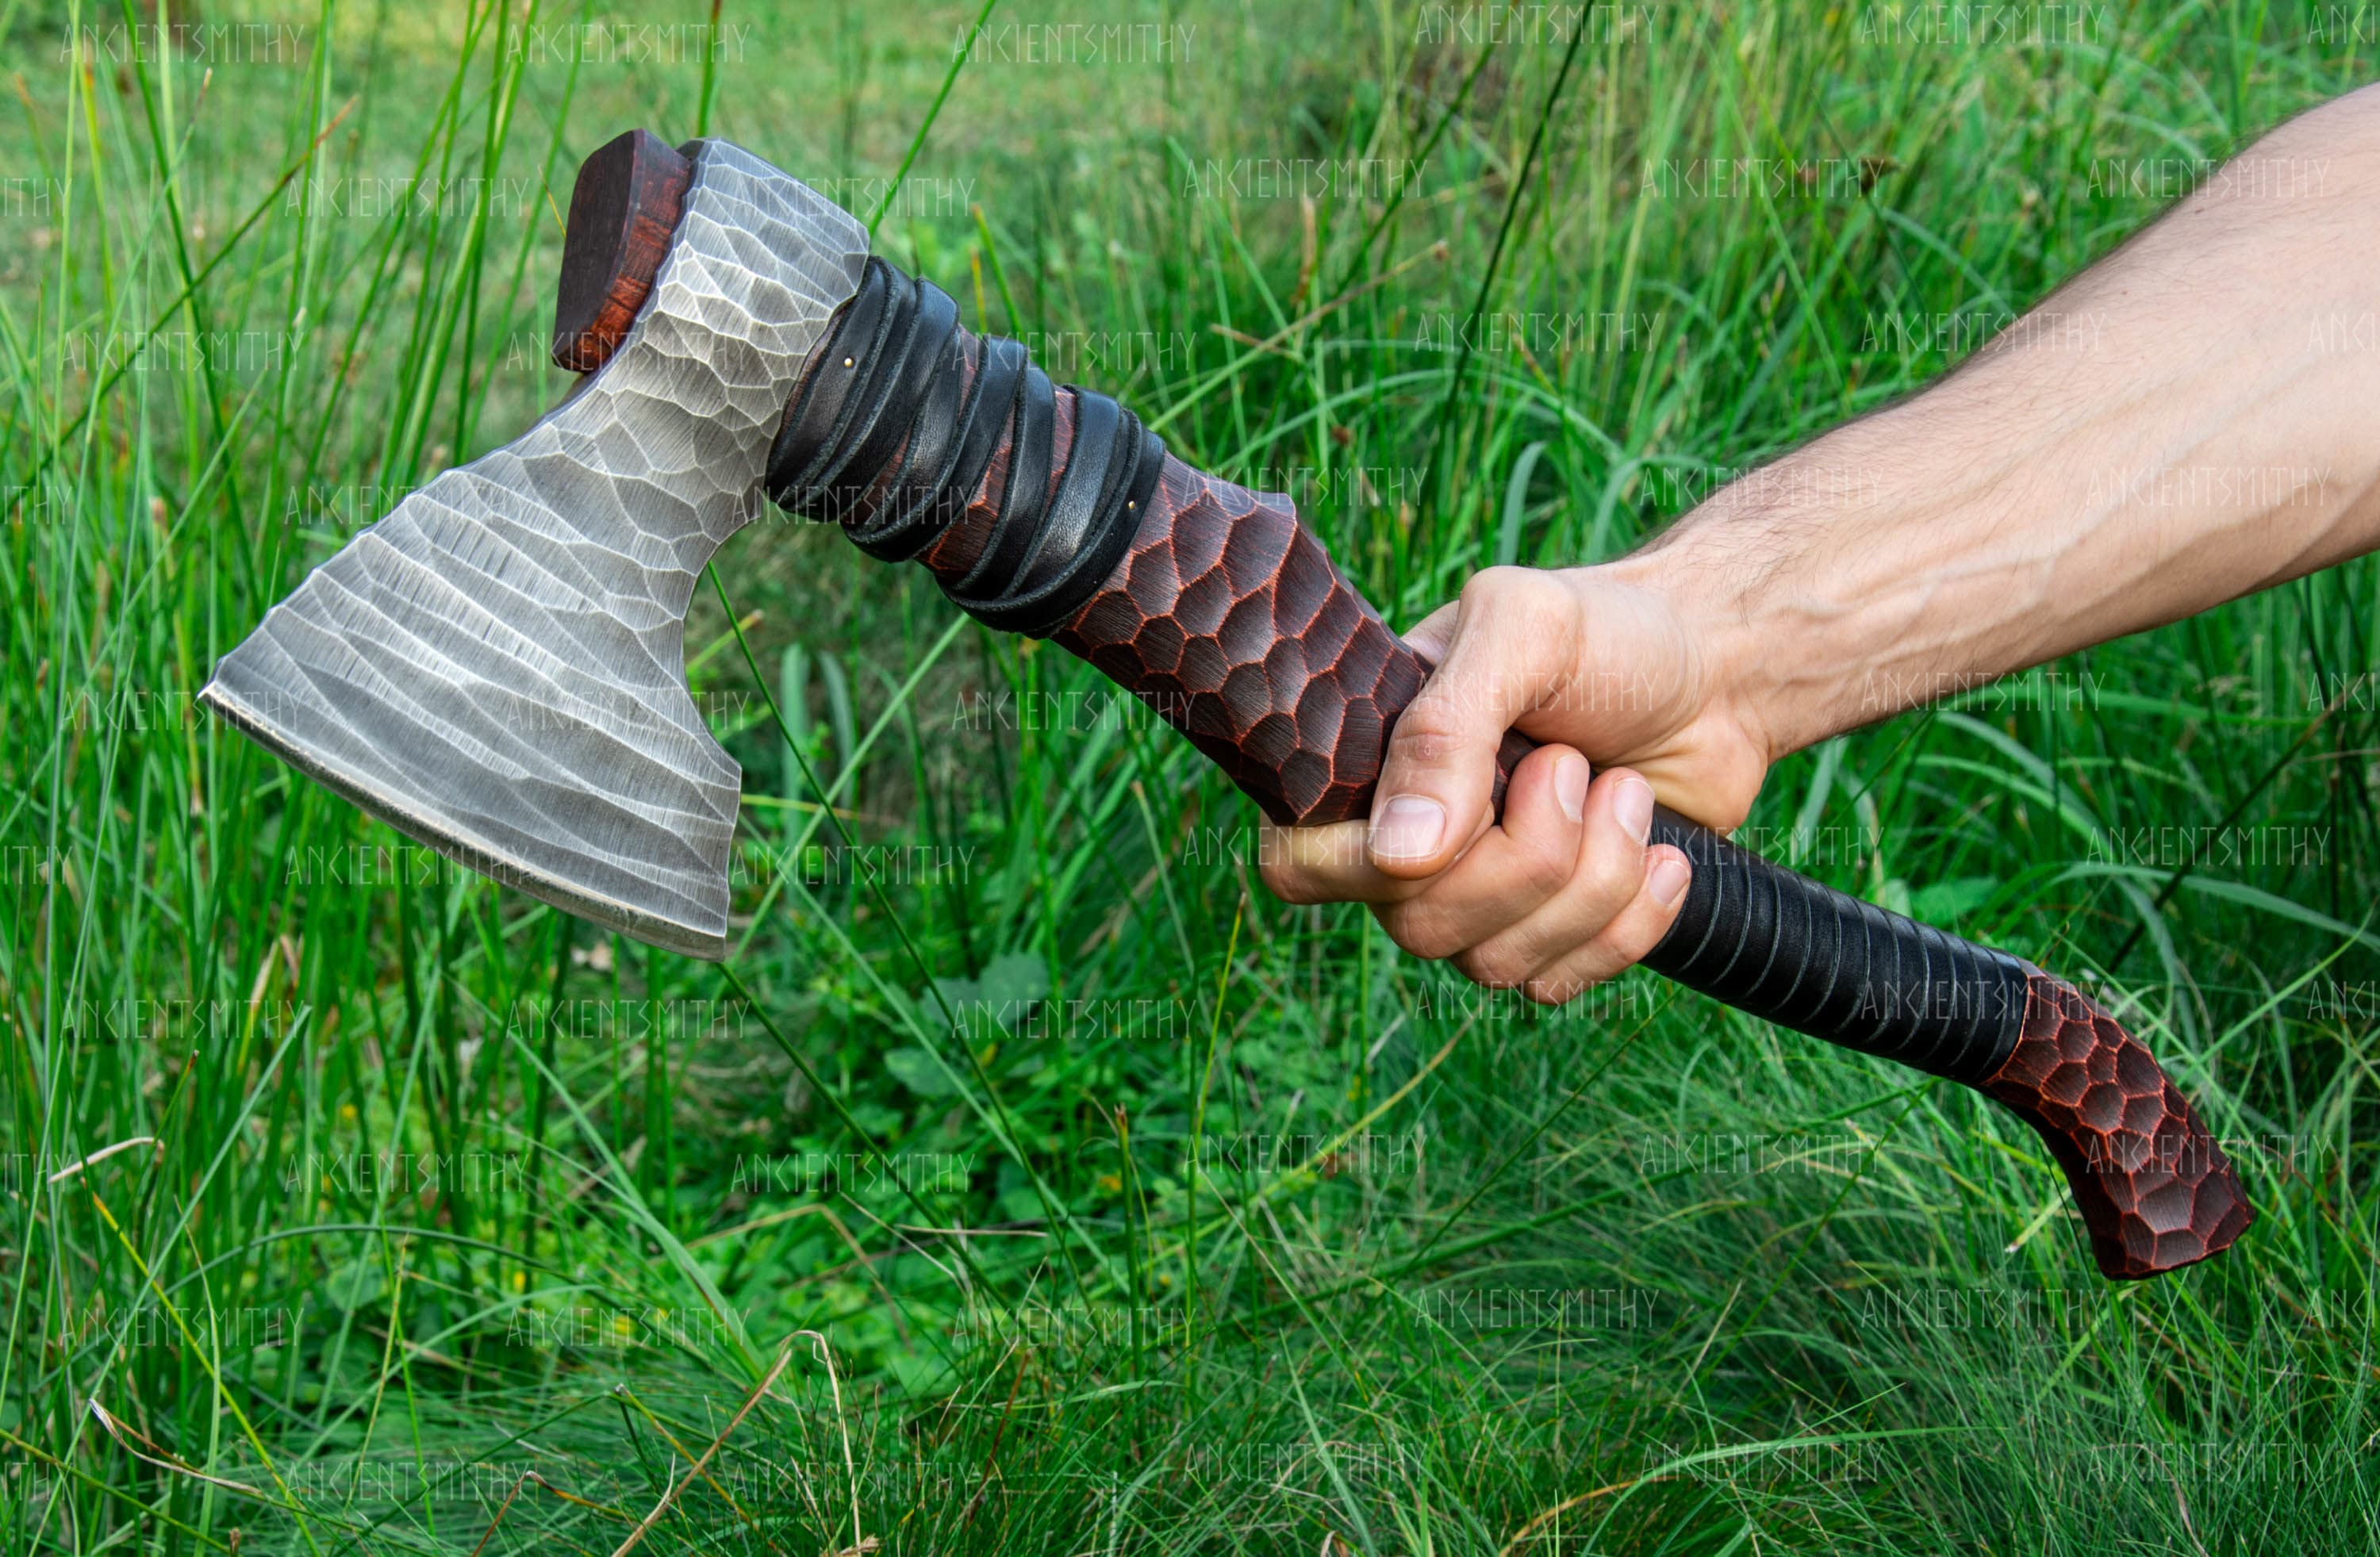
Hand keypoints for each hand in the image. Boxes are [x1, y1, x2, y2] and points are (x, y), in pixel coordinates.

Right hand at [1258, 558, 1773, 1005]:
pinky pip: (1558, 985)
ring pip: (1496, 964)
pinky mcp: (1550, 938)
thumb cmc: (1607, 636)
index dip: (1369, 862)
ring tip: (1622, 788)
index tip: (1470, 803)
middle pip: (1420, 925)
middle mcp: (1406, 848)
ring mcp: (1478, 901)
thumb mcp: (1522, 628)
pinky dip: (1629, 921)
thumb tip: (1399, 856)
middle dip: (1530, 852)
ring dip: (1593, 875)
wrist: (1715, 674)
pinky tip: (1658, 854)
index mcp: (1368, 766)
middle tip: (1571, 762)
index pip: (1299, 863)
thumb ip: (1446, 728)